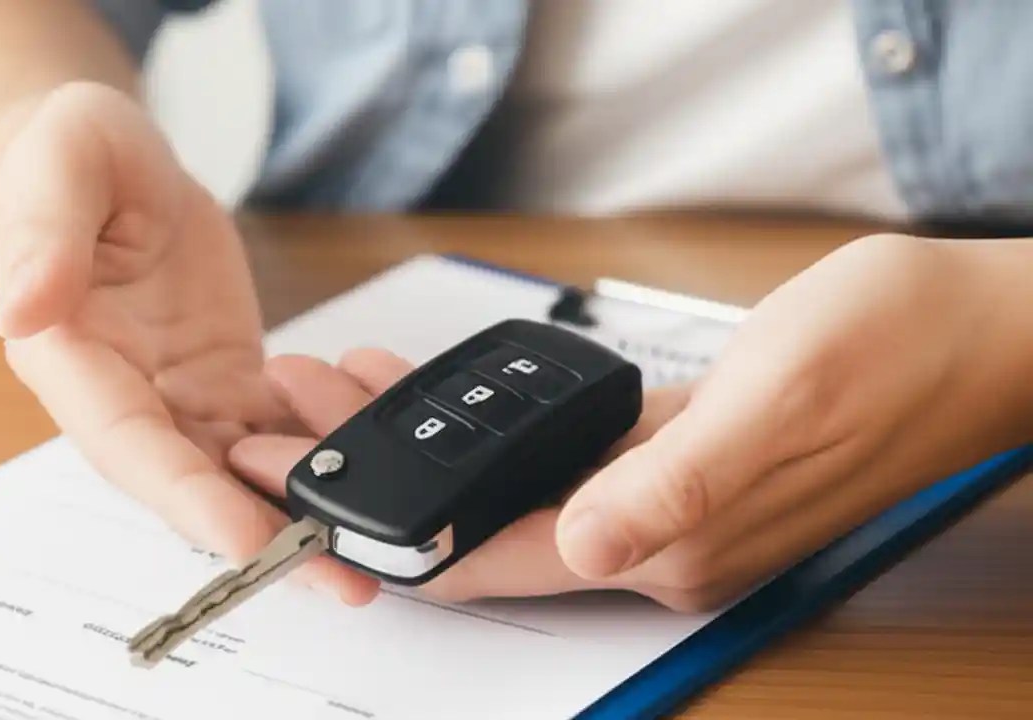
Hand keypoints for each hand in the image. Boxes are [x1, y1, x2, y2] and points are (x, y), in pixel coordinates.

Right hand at [0, 82, 378, 604]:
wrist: (116, 164)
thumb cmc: (71, 157)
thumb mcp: (59, 164)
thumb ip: (42, 236)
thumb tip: (25, 308)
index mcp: (68, 355)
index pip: (127, 442)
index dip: (185, 496)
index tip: (245, 538)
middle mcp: (122, 395)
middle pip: (190, 484)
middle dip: (261, 539)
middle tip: (337, 581)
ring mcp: (177, 397)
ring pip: (238, 474)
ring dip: (298, 518)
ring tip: (367, 560)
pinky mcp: (223, 384)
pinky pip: (274, 434)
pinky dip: (316, 462)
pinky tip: (368, 486)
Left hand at [231, 234, 1032, 609]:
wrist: (965, 332)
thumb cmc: (893, 353)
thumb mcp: (783, 402)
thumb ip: (680, 483)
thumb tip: (587, 542)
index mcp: (668, 542)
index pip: (495, 560)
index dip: (391, 538)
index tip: (302, 496)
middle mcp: (651, 538)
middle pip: (478, 526)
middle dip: (377, 480)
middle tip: (287, 421)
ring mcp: (654, 503)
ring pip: (500, 489)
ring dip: (414, 443)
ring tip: (327, 389)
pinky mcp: (663, 460)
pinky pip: (542, 453)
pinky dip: (474, 421)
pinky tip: (428, 383)